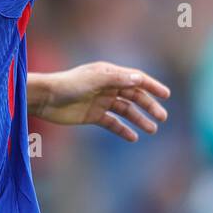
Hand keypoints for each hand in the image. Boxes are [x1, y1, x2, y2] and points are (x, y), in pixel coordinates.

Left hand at [29, 62, 170, 140]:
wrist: (45, 98)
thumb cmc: (69, 84)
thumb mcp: (95, 79)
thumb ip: (118, 79)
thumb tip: (140, 79)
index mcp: (109, 74)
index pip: (136, 79)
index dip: (152, 86)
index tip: (166, 95)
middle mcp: (107, 86)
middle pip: (134, 96)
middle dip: (149, 106)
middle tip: (162, 117)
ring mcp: (100, 101)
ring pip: (125, 111)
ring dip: (139, 119)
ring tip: (152, 130)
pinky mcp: (92, 115)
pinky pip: (112, 123)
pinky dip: (123, 130)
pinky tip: (133, 137)